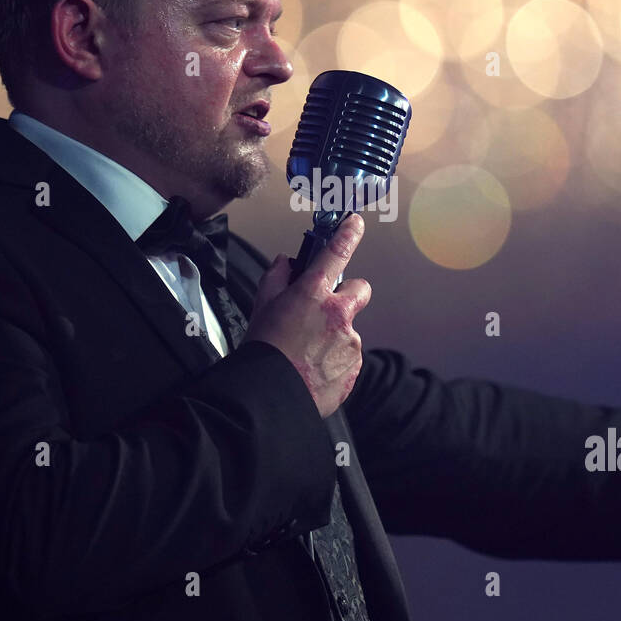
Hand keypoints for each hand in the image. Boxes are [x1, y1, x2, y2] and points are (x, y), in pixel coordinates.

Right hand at [244, 214, 370, 418]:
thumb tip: (286, 263)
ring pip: (350, 328)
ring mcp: (350, 342)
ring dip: (335, 335)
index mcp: (313, 294)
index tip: (355, 223)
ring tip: (308, 353)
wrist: (271, 396)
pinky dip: (335, 361)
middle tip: (326, 309)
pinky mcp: (354, 368)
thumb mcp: (261, 306)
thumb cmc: (263, 352)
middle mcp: (338, 314)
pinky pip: (349, 357)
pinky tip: (314, 370)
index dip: (348, 234)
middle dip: (347, 295)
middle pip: (359, 290)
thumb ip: (276, 278)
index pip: (336, 253)